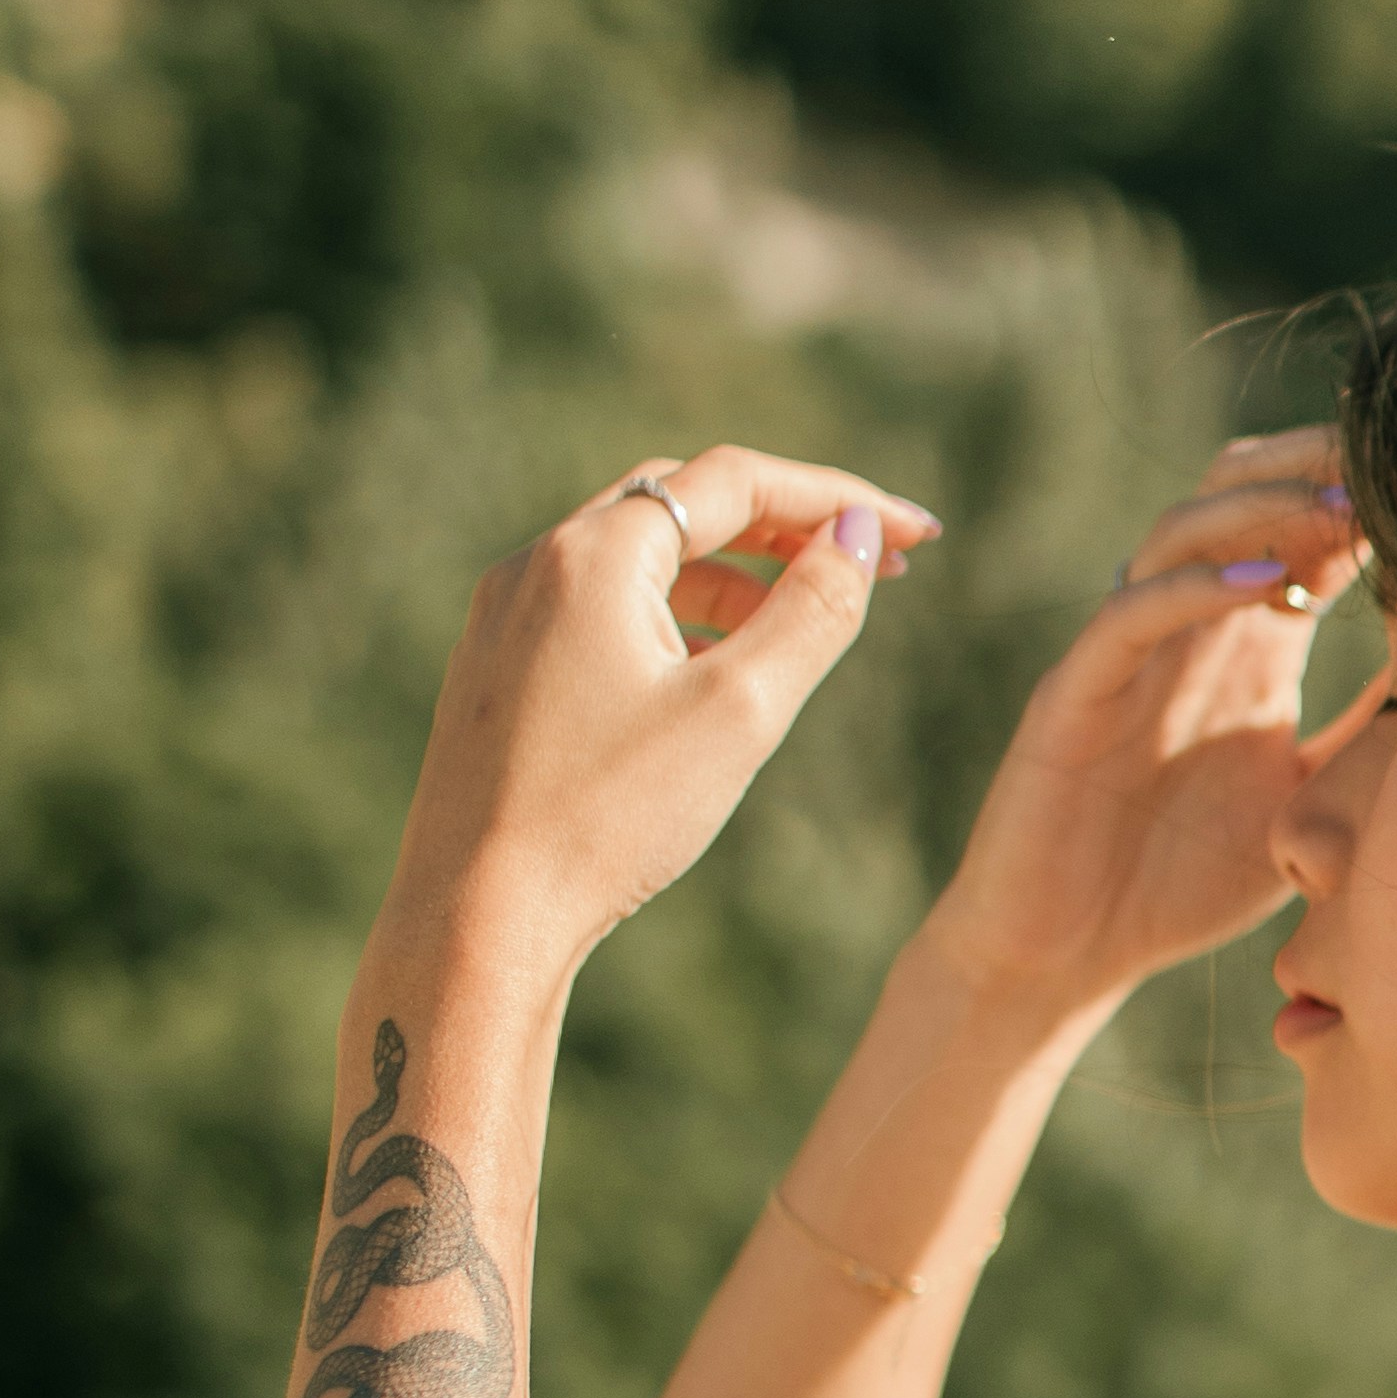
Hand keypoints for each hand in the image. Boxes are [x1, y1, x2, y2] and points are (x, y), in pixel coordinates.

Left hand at [386, 445, 942, 967]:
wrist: (477, 917)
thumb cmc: (609, 818)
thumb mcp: (740, 712)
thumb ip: (813, 610)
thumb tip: (858, 533)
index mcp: (595, 556)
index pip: (736, 480)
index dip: (836, 496)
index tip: (919, 534)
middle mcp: (537, 564)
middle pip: (683, 503)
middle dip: (784, 524)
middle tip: (869, 562)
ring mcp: (506, 616)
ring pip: (640, 558)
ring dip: (732, 572)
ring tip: (802, 620)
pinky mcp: (495, 669)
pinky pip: (598, 608)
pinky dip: (673, 613)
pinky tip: (713, 669)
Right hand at [928, 428, 1365, 1008]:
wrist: (1069, 958)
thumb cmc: (1184, 883)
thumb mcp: (1307, 800)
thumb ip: (1365, 737)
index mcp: (1249, 645)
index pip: (1312, 535)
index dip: (1373, 501)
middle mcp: (1188, 629)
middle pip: (1246, 498)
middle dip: (1318, 467)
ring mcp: (1128, 654)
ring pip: (1182, 532)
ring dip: (1262, 507)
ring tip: (1339, 504)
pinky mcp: (1074, 696)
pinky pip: (1127, 616)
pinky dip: (1191, 590)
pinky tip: (1263, 587)